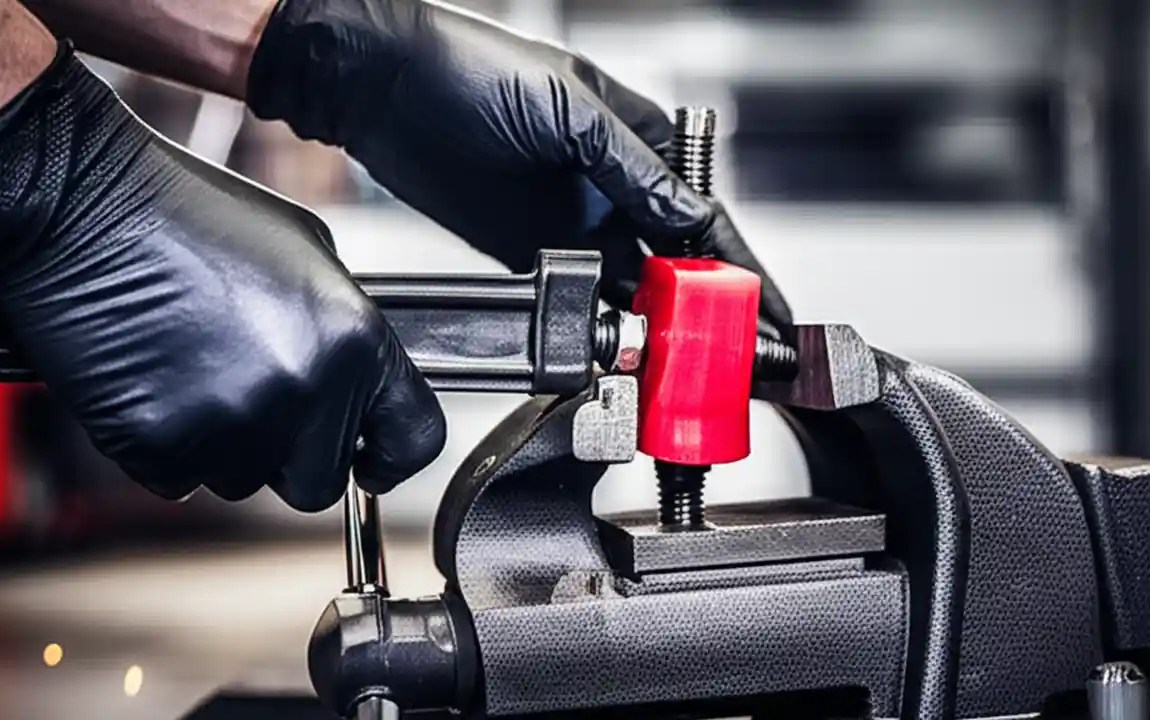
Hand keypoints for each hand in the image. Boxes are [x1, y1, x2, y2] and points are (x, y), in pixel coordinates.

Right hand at [0, 47, 444, 509]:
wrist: (81, 204)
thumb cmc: (189, 214)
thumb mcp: (306, 252)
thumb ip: (344, 329)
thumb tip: (359, 384)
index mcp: (355, 340)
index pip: (414, 439)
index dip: (389, 457)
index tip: (370, 462)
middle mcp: (305, 389)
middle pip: (320, 482)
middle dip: (289, 453)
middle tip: (247, 394)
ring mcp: (233, 423)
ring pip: (245, 482)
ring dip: (223, 446)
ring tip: (190, 370)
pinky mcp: (160, 446)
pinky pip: (179, 482)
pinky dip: (164, 449)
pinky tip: (152, 385)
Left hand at [247, 0, 792, 340]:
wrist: (383, 87)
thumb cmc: (473, 69)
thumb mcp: (572, 113)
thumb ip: (637, 174)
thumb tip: (692, 221)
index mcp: (638, 140)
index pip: (704, 215)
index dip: (740, 269)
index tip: (766, 314)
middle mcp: (613, 186)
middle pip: (679, 260)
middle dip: (711, 309)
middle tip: (735, 356)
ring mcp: (574, 222)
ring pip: (635, 286)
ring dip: (660, 326)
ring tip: (686, 365)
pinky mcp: (532, 250)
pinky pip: (582, 297)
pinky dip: (604, 325)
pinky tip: (623, 349)